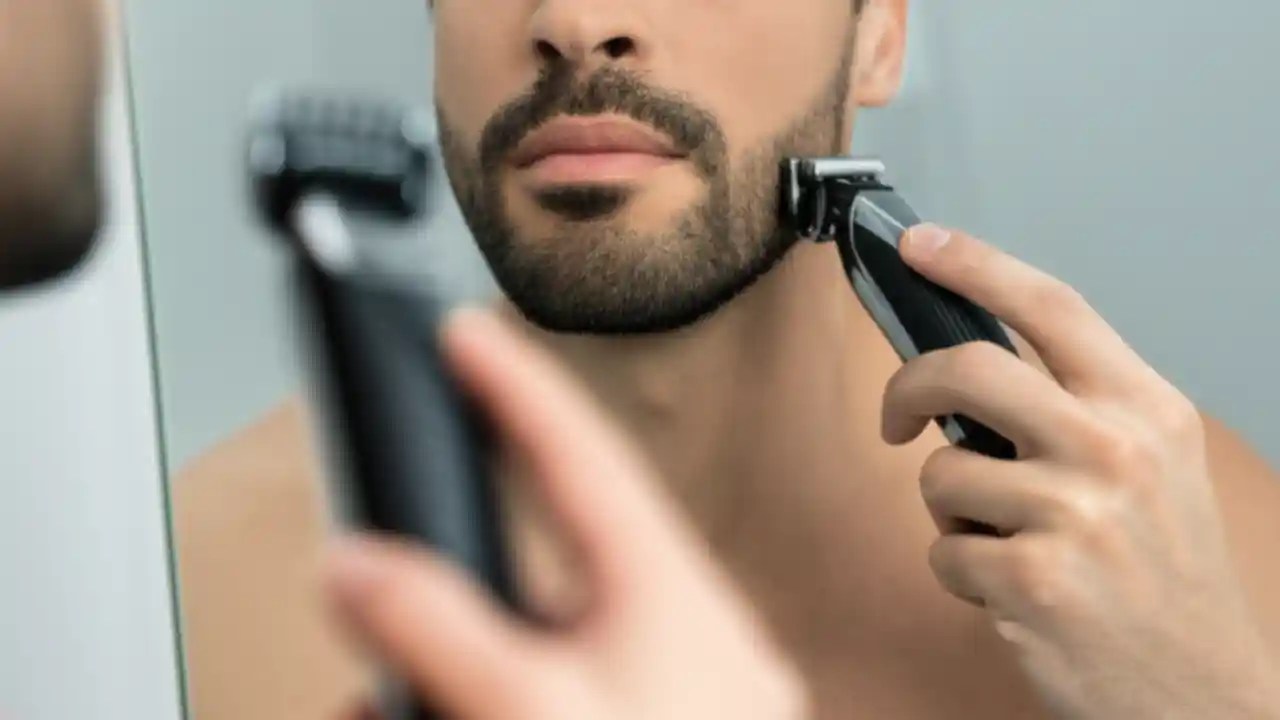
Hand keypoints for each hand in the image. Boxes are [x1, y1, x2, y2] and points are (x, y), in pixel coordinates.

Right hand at [323, 310, 806, 719]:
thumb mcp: (536, 705)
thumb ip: (441, 627)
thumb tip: (357, 567)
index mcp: (663, 588)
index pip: (575, 450)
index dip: (514, 382)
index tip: (465, 330)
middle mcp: (668, 628)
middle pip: (543, 551)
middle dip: (454, 555)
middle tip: (391, 559)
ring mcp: (653, 684)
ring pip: (534, 636)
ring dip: (449, 657)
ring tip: (382, 694)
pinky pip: (539, 686)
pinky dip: (476, 695)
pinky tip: (411, 710)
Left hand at [884, 223, 1279, 718]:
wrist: (1202, 694)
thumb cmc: (1165, 576)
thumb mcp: (1154, 468)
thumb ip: (1077, 410)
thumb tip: (970, 369)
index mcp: (1147, 410)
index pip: (1053, 306)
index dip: (976, 262)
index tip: (918, 242)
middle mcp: (1115, 451)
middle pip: (967, 367)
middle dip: (909, 388)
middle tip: (899, 418)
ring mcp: (1073, 515)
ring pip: (941, 473)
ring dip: (953, 513)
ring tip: (1006, 544)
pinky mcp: (1032, 579)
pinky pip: (942, 550)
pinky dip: (961, 572)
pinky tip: (1013, 593)